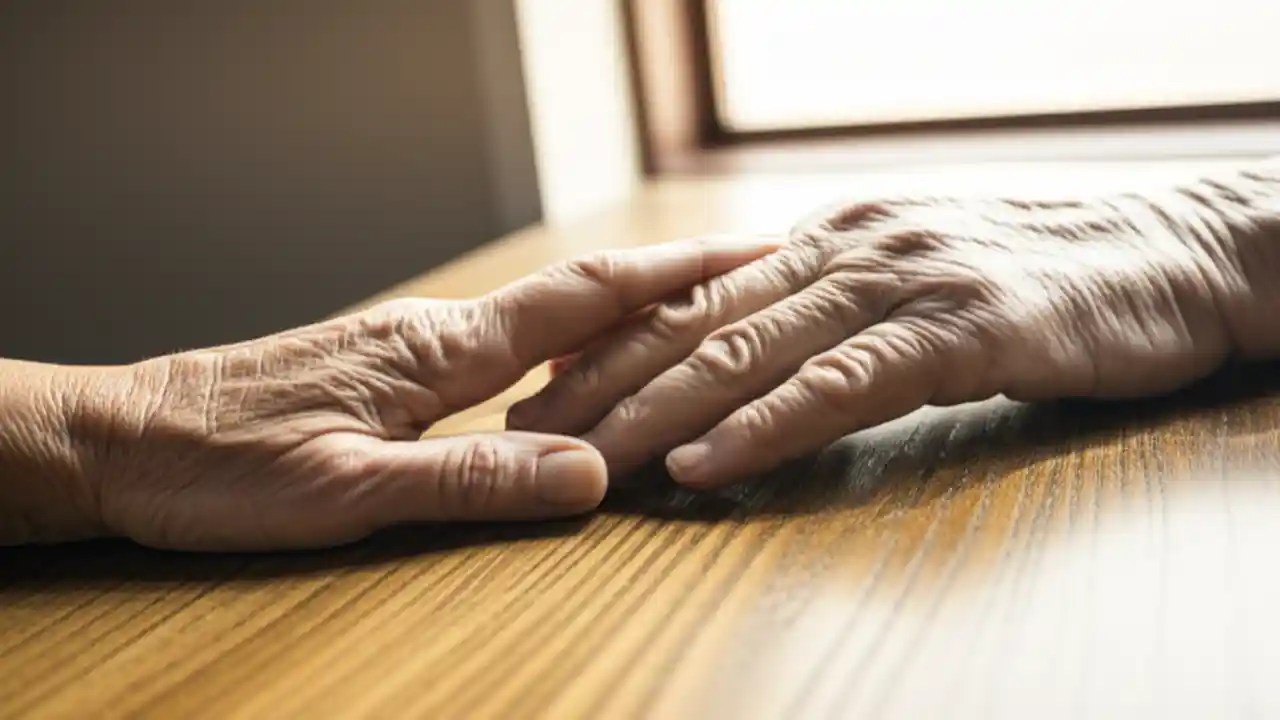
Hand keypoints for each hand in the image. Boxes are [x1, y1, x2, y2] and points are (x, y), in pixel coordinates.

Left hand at [51, 237, 775, 549]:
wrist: (124, 439)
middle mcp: (437, 334)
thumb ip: (470, 478)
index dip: (672, 278)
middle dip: (670, 283)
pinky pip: (506, 348)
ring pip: (544, 320)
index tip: (747, 255)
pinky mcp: (392, 369)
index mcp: (440, 354)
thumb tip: (588, 472)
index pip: (582, 301)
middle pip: (578, 297)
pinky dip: (566, 346)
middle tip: (751, 277)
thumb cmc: (221, 467)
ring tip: (694, 317)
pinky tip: (580, 368)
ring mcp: (415, 346)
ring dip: (624, 314)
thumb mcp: (346, 492)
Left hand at [509, 183, 1275, 488]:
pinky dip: (766, 425)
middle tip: (525, 434)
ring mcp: (899, 283)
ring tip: (586, 463)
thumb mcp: (913, 278)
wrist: (1171, 253)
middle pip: (696, 321)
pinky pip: (841, 383)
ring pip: (751, 350)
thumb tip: (745, 343)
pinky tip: (708, 463)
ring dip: (657, 411)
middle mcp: (844, 249)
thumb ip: (831, 304)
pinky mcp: (959, 329)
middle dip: (602, 383)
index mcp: (826, 240)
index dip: (608, 343)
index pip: (690, 294)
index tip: (537, 391)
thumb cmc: (1036, 276)